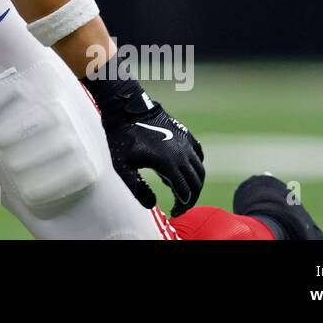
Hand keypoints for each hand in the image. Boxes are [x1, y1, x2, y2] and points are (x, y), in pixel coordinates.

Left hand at [85, 76, 204, 215]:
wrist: (126, 110)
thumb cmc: (122, 139)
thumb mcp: (123, 167)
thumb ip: (138, 189)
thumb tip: (152, 205)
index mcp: (168, 164)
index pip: (184, 193)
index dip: (181, 206)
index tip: (174, 213)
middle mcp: (182, 154)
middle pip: (196, 184)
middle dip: (191, 199)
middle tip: (181, 206)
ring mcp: (185, 143)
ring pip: (200, 170)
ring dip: (195, 183)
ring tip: (184, 191)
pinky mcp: (185, 134)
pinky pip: (198, 155)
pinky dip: (197, 166)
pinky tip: (185, 170)